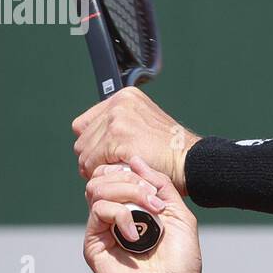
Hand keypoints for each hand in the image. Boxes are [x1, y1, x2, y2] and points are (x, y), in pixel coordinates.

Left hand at [72, 87, 201, 195]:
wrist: (191, 162)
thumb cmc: (172, 152)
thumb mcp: (145, 127)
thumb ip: (121, 126)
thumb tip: (93, 140)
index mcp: (125, 97)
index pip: (86, 123)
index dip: (93, 143)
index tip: (104, 156)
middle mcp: (119, 104)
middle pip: (82, 137)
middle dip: (92, 156)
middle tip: (110, 168)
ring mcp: (118, 119)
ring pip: (83, 151)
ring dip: (95, 166)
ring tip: (116, 172)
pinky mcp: (118, 137)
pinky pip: (91, 161)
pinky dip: (101, 173)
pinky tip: (118, 175)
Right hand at [83, 155, 203, 272]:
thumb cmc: (180, 262)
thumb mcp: (178, 214)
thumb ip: (160, 186)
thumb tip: (134, 160)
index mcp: (132, 208)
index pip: (116, 174)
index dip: (132, 171)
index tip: (155, 187)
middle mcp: (114, 216)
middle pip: (103, 177)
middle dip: (131, 180)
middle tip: (154, 199)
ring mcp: (102, 230)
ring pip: (97, 189)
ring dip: (127, 192)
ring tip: (149, 211)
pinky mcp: (94, 245)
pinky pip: (98, 212)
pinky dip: (120, 214)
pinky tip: (136, 233)